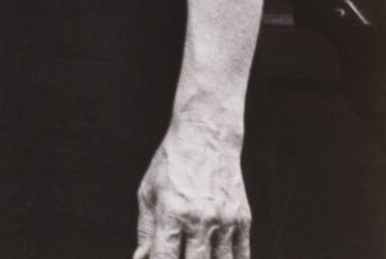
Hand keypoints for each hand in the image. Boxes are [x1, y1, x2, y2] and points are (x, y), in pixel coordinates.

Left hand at [135, 124, 250, 258]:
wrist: (206, 139)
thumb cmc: (171, 166)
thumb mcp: (148, 192)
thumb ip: (145, 229)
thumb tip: (142, 258)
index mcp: (171, 212)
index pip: (165, 257)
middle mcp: (200, 219)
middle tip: (179, 255)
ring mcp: (225, 221)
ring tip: (197, 254)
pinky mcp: (243, 220)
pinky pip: (241, 255)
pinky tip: (219, 258)